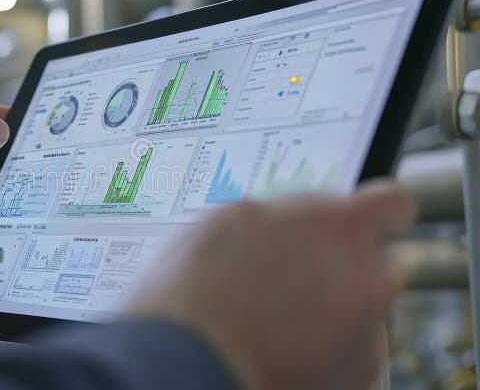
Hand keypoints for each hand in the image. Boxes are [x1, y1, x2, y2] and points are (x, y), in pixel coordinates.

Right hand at [127, 182, 416, 389]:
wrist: (183, 367)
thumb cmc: (196, 293)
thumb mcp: (229, 223)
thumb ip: (281, 217)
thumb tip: (290, 223)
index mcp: (339, 227)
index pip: (393, 205)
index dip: (374, 213)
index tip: (357, 222)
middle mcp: (367, 278)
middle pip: (374, 263)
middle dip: (340, 267)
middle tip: (289, 276)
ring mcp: (367, 335)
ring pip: (359, 311)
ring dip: (328, 310)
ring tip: (271, 319)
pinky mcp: (355, 378)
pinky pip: (346, 352)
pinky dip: (321, 349)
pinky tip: (276, 347)